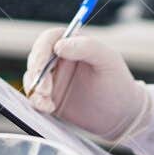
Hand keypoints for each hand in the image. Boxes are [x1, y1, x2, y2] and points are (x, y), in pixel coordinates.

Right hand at [25, 30, 148, 142]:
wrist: (122, 115)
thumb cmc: (118, 83)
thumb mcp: (108, 60)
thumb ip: (87, 47)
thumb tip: (59, 46)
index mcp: (73, 44)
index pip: (49, 39)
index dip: (41, 50)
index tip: (42, 65)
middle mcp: (60, 60)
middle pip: (36, 59)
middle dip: (36, 74)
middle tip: (45, 90)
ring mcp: (53, 79)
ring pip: (31, 78)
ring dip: (35, 90)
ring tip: (48, 103)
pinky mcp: (50, 98)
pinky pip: (34, 97)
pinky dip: (36, 102)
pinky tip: (49, 108)